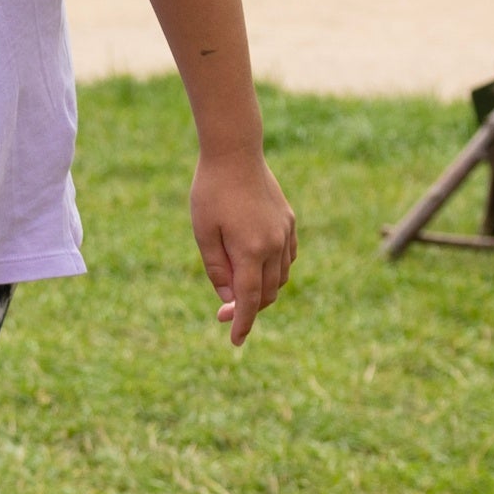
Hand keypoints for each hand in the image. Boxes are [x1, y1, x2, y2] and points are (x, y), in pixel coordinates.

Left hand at [192, 149, 295, 345]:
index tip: (235, 341)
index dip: (243, 323)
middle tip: (222, 312)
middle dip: (248, 308)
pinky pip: (287, 257)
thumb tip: (228, 296)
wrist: (234, 152)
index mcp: (251, 251)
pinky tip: (257, 267)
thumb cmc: (211, 192)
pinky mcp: (289, 221)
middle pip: (268, 293)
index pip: (250, 300)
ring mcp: (285, 233)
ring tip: (238, 290)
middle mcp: (274, 245)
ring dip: (264, 290)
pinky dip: (275, 270)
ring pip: (281, 277)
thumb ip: (216, 268)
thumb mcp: (203, 232)